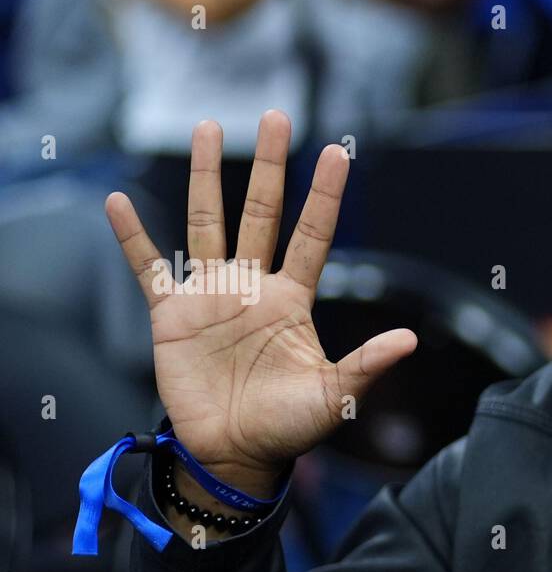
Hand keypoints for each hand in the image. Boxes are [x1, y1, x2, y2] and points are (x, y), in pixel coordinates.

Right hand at [106, 110, 416, 495]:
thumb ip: (367, 365)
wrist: (235, 455)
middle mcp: (252, 287)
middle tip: (276, 115)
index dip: (324, 196)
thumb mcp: (334, 397)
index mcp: (292, 301)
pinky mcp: (172, 315)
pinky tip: (118, 204)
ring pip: (207, 222)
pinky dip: (133, 237)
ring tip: (208, 128)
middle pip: (260, 212)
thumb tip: (412, 339)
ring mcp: (211, 295)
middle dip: (269, 166)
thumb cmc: (288, 428)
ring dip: (205, 177)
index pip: (312, 236)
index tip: (339, 152)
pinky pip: (148, 267)